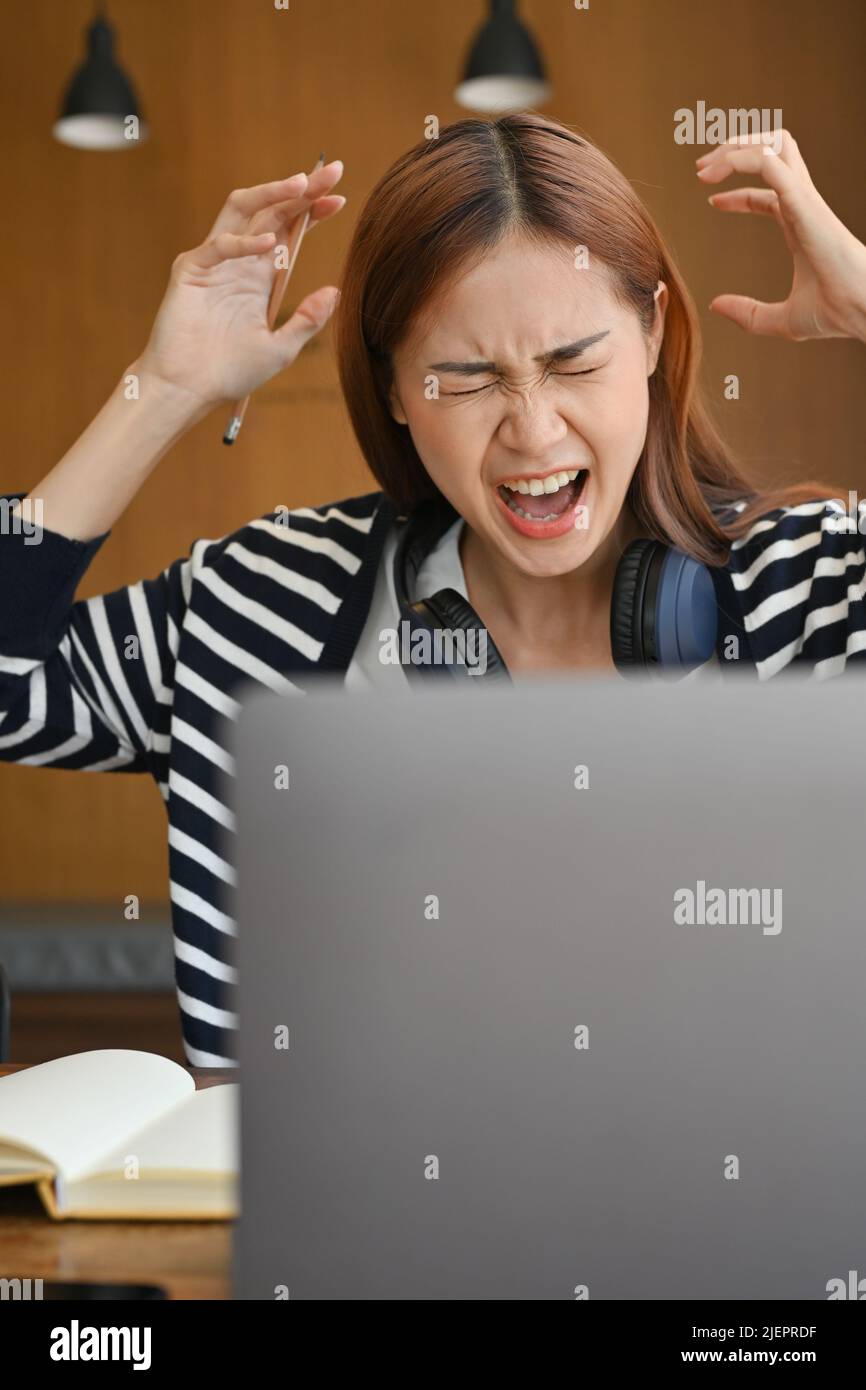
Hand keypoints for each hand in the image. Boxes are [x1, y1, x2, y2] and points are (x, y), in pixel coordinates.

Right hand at [136, 160, 346, 406]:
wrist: (189, 389)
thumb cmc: (231, 372)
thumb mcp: (280, 349)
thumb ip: (307, 320)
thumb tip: (336, 291)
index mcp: (260, 275)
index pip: (290, 231)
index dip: (312, 212)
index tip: (339, 199)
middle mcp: (239, 261)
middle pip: (271, 211)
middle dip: (301, 190)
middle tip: (331, 172)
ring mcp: (213, 261)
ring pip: (242, 210)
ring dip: (272, 193)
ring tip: (301, 184)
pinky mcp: (190, 270)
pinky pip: (219, 246)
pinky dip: (244, 242)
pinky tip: (271, 244)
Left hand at [697, 130, 865, 341]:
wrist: (861, 309)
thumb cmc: (836, 312)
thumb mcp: (782, 319)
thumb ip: (748, 313)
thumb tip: (715, 306)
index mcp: (801, 223)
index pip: (768, 191)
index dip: (737, 192)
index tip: (710, 199)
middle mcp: (803, 203)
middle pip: (771, 152)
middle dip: (734, 150)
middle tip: (701, 169)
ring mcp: (804, 197)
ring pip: (771, 144)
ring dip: (736, 145)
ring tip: (705, 166)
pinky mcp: (802, 199)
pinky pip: (767, 161)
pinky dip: (740, 159)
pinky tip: (716, 177)